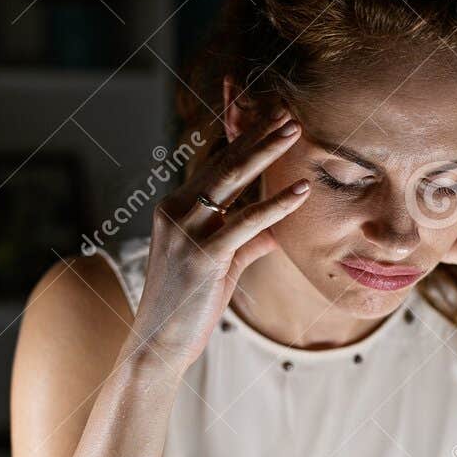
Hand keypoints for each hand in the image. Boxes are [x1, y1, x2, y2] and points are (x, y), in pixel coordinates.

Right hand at [124, 108, 310, 374]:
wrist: (156, 345)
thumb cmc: (187, 307)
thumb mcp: (219, 267)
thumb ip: (246, 244)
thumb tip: (276, 233)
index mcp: (175, 208)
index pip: (214, 164)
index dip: (243, 139)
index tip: (271, 119)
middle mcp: (175, 211)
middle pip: (224, 162)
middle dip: (257, 133)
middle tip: (288, 111)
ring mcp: (185, 231)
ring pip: (232, 181)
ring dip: (267, 152)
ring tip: (295, 131)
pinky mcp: (201, 255)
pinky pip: (245, 222)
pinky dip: (276, 205)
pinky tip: (301, 191)